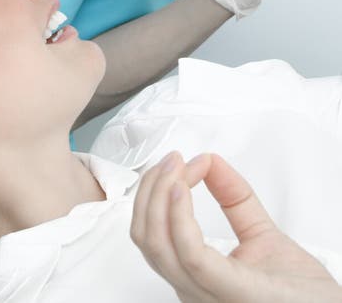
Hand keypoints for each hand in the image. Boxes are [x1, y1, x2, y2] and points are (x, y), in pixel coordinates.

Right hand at [131, 150, 341, 302]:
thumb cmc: (303, 296)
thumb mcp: (261, 236)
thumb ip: (236, 199)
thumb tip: (210, 160)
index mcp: (198, 279)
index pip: (151, 234)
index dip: (154, 191)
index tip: (180, 163)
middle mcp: (196, 291)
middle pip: (145, 237)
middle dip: (150, 188)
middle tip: (171, 159)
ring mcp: (211, 295)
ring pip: (157, 245)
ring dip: (159, 194)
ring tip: (176, 166)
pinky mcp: (234, 292)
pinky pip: (191, 256)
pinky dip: (178, 216)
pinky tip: (182, 188)